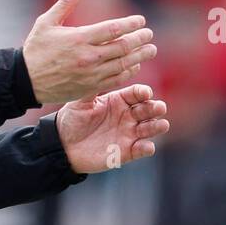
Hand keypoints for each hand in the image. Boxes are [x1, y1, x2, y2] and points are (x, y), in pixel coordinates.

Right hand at [22, 0, 156, 102]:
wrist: (25, 81)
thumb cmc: (36, 49)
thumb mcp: (46, 22)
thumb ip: (65, 3)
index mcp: (79, 38)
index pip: (114, 29)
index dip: (131, 24)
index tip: (140, 20)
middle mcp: (88, 57)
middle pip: (123, 46)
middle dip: (140, 39)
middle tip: (149, 34)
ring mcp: (90, 74)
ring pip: (123, 64)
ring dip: (140, 56)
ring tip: (150, 49)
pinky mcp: (89, 87)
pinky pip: (116, 80)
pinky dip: (128, 72)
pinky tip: (134, 65)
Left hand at [53, 83, 169, 174]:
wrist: (64, 145)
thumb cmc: (72, 120)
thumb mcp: (80, 103)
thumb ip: (91, 90)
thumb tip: (99, 73)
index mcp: (119, 100)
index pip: (136, 93)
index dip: (143, 92)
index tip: (145, 93)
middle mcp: (128, 115)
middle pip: (147, 109)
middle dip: (155, 108)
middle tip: (159, 108)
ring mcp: (129, 133)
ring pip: (150, 128)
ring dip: (156, 126)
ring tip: (162, 125)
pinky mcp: (127, 151)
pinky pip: (142, 149)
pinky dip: (147, 147)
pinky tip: (147, 146)